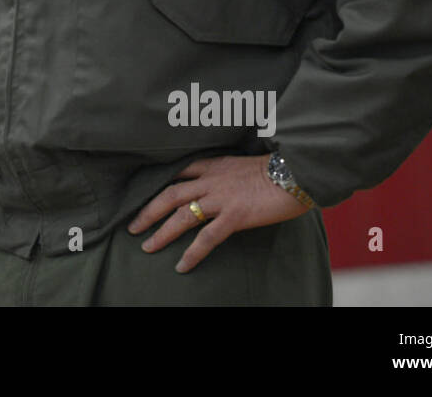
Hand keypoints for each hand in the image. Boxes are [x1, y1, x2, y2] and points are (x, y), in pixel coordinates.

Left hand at [128, 155, 310, 272]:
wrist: (298, 172)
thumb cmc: (280, 170)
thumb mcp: (247, 164)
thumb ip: (230, 174)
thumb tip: (226, 186)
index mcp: (215, 164)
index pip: (179, 172)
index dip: (159, 184)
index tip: (144, 195)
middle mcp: (212, 180)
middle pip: (170, 193)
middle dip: (149, 211)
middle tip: (133, 227)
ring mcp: (221, 198)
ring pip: (181, 215)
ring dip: (162, 232)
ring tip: (147, 247)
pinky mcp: (235, 216)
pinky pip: (207, 238)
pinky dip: (192, 253)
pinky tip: (182, 265)